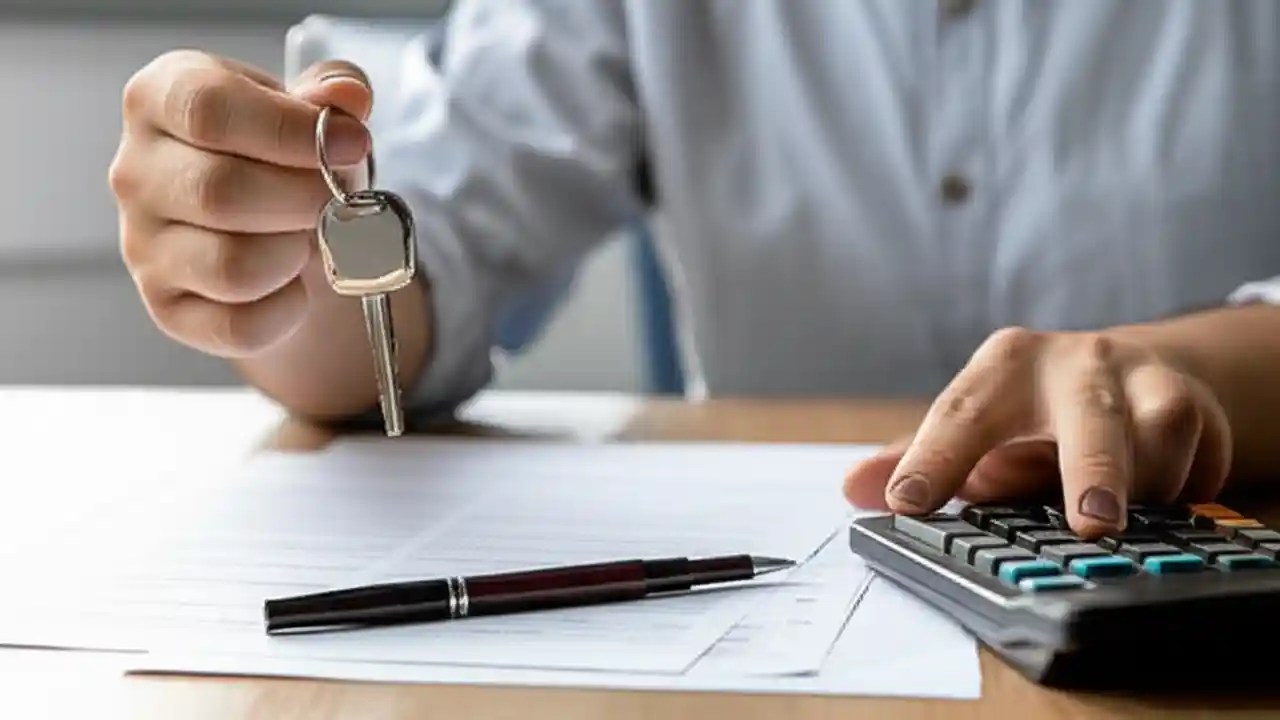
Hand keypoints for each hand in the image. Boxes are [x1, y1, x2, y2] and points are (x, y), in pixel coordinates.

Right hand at [110, 51, 372, 356]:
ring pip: (232, 266)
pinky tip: (293, 282)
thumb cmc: (281, 155)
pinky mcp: (167, 308)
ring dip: (294, 255)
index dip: (292, 131)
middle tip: (334, 200)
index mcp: (159, 99)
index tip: (352, 144)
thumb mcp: (305, 106)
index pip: (209, 110)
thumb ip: (330, 92)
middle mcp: (136, 173)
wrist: (269, 225)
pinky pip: (240, 326)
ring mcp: (143, 246)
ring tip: (305, 237)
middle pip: (221, 191)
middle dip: (305, 200)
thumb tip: (348, 97)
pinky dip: (288, 309)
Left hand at [843, 327, 1232, 537]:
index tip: (906, 504)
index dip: (933, 458)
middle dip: (1093, 466)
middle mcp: (1078, 363)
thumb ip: (914, 461)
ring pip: (1162, 432)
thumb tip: (853, 488)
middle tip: (1089, 522)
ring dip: (1143, 486)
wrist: (1124, 376)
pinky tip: (1160, 506)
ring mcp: (1145, 382)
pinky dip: (1184, 491)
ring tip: (1114, 516)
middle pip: (1090, 412)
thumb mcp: (969, 429)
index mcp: (1005, 366)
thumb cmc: (1028, 414)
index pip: (961, 411)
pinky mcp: (1201, 409)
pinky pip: (1202, 462)